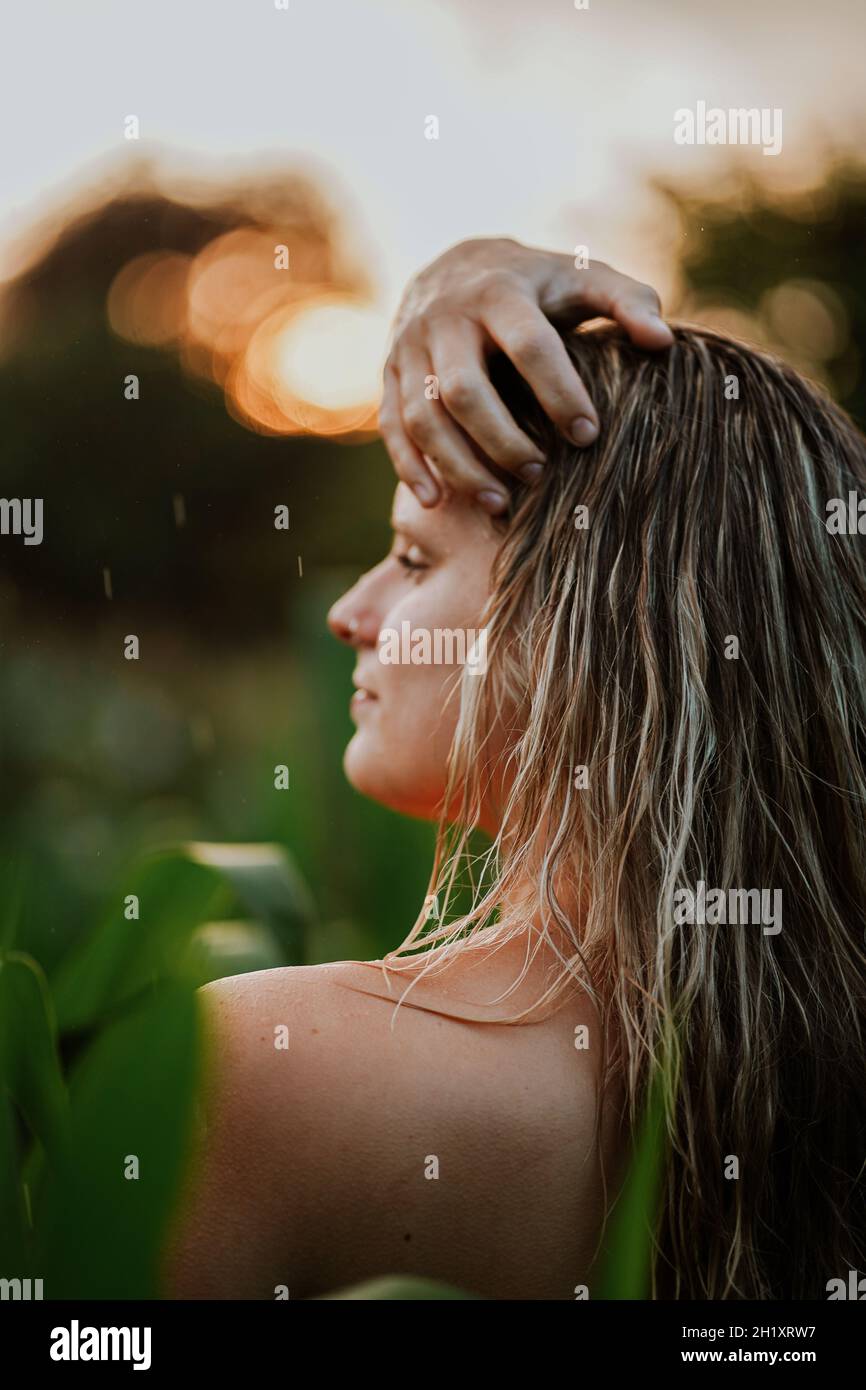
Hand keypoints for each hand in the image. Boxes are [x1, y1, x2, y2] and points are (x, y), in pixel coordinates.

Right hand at [379, 237, 672, 513]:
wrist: (456, 266)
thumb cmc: (538, 287)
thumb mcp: (583, 280)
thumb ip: (628, 302)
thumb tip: (663, 342)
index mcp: (499, 292)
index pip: (528, 346)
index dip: (559, 393)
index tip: (588, 436)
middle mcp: (445, 318)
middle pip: (464, 391)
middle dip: (503, 440)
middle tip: (541, 474)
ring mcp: (409, 349)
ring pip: (424, 417)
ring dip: (459, 466)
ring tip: (500, 503)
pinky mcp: (388, 376)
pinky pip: (393, 428)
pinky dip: (411, 468)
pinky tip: (436, 501)